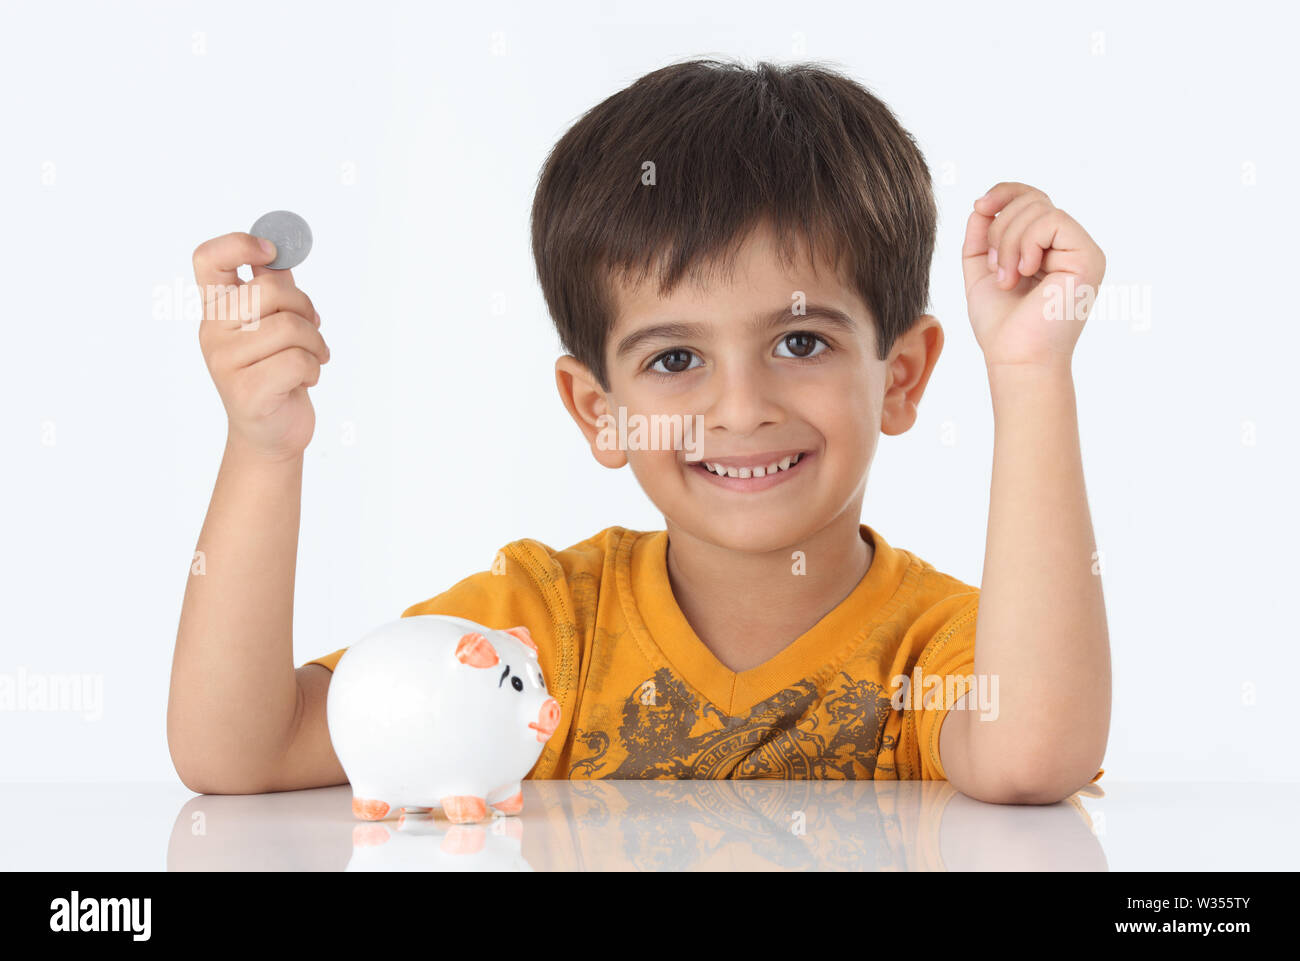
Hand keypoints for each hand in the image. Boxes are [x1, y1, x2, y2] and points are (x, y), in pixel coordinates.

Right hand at [193, 232, 330, 460]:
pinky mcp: (246, 391)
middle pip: (269, 291)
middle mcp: (213, 331)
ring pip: (290, 328)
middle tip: (313, 327)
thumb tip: (282, 253)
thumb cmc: (274, 372)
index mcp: (216, 309)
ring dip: (316, 344)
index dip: (240, 245)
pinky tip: (305, 379)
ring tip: (312, 358)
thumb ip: (273, 288)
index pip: (208, 259)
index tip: (271, 253)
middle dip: (305, 307)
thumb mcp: (272, 325)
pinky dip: (313, 369)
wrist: (271, 432)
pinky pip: (297, 361)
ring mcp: (225, 362)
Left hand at [961, 182, 1105, 370]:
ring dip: (1008, 242)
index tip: (980, 206)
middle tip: (996, 269)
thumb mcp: (981, 270)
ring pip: (1039, 209)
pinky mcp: (1088, 257)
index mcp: (1048, 248)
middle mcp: (1069, 246)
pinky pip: (1052, 221)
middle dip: (1000, 229)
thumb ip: (980, 236)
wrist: (1016, 358)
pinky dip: (1025, 244)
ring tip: (1008, 279)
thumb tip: (982, 204)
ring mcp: (1082, 250)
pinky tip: (1024, 273)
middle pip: (1032, 200)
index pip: (1031, 199)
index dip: (1005, 194)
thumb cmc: (1001, 325)